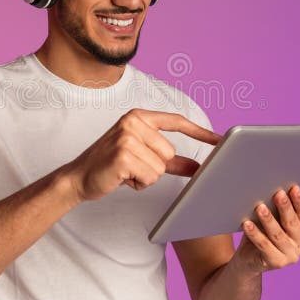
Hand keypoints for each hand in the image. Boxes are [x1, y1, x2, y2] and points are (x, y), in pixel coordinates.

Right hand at [64, 108, 221, 201]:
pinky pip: (149, 176)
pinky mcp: (123, 155)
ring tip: (126, 172)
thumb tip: (197, 167)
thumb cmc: (110, 165)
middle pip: (169, 152)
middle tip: (131, 166)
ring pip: (160, 167)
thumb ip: (171, 161)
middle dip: (154, 166)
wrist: (78, 177)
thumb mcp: (142, 157)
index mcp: (138, 116)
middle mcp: (132, 122)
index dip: (200, 132)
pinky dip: (138, 183)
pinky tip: (122, 177)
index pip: (176, 122)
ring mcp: (126, 137)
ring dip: (146, 176)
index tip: (220, 140)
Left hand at [235, 184, 299, 273]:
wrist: (249, 258)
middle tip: (278, 193)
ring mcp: (291, 256)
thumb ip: (279, 206)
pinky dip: (255, 234)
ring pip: (278, 235)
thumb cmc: (262, 230)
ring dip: (268, 220)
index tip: (293, 187)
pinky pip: (264, 246)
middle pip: (292, 224)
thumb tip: (277, 182)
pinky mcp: (277, 263)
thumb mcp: (273, 217)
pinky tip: (247, 223)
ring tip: (260, 207)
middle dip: (285, 208)